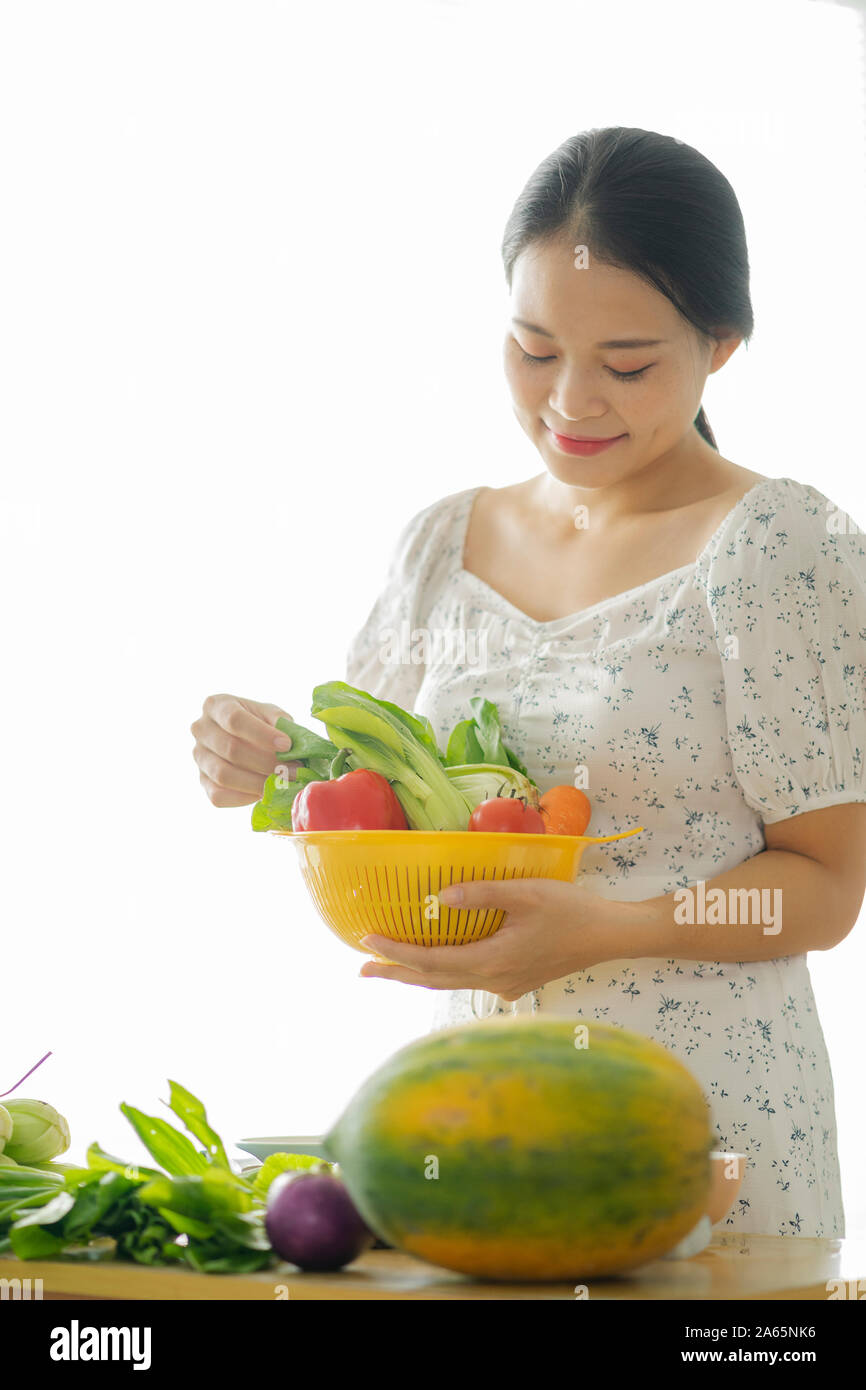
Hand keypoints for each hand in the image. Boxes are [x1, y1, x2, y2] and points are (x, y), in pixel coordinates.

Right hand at [191, 694, 298, 806]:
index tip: (287, 745)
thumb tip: (291, 741)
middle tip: (294, 770)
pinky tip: (266, 792)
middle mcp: (201, 730)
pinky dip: (245, 797)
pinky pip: (219, 795)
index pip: (234, 719)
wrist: (245, 739)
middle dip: (266, 762)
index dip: (262, 734)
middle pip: (230, 749)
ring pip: (224, 775)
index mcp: (216, 705)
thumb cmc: (259, 723)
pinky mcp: (202, 781)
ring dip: (258, 783)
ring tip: (283, 782)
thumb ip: (280, 723)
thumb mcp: (270, 714)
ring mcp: (199, 757)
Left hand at [359, 877, 624, 999]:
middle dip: (397, 973)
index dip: (397, 954)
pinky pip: (470, 979)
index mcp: (492, 960)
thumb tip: (440, 898)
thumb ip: (482, 894)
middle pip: (434, 979)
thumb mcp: (526, 894)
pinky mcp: (517, 981)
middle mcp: (494, 980)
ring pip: (451, 982)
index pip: (431, 961)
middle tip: (362, 969)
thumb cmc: (571, 910)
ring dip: (418, 975)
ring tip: (389, 969)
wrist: (610, 935)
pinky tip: (439, 965)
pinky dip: (444, 973)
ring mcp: (506, 985)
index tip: (366, 944)